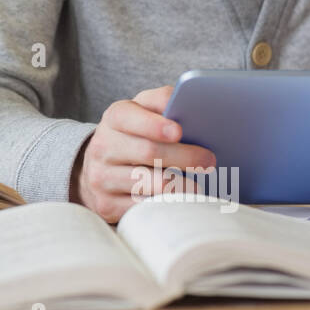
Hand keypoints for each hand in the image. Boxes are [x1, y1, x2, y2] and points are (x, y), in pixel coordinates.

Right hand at [69, 85, 216, 223]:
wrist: (100, 166)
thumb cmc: (134, 134)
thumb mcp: (143, 111)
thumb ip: (163, 102)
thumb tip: (191, 106)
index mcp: (114, 118)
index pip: (129, 117)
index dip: (154, 125)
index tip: (179, 131)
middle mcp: (103, 147)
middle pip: (148, 152)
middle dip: (185, 157)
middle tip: (209, 160)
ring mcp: (102, 177)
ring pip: (150, 183)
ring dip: (182, 185)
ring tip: (199, 185)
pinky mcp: (107, 205)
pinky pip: (144, 207)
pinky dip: (167, 204)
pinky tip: (180, 200)